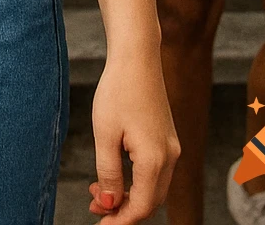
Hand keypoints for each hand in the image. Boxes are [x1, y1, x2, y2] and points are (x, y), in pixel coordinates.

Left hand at [86, 51, 179, 221]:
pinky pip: (155, 171)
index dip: (119, 221)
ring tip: (98, 188)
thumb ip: (107, 172)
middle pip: (149, 202)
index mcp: (154, 160)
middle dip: (122, 209)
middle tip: (94, 205)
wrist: (137, 56)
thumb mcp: (104, 133)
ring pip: (152, 188)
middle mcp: (169, 157)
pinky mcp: (167, 138)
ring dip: (128, 194)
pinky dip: (136, 179)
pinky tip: (114, 171)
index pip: (140, 207)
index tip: (98, 223)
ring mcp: (171, 147)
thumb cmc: (118, 90)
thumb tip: (109, 202)